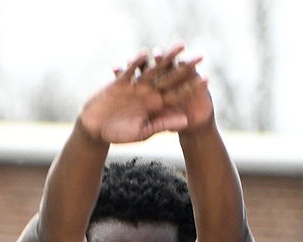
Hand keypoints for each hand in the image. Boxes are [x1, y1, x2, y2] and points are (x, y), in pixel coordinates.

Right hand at [78, 46, 206, 142]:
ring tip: (181, 46)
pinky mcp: (120, 82)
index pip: (178, 95)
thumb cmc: (119, 135)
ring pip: (153, 69)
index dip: (192, 87)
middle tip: (201, 56)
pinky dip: (136, 63)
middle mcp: (148, 93)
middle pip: (170, 77)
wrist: (95, 129)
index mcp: (156, 106)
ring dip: (166, 57)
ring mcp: (135, 86)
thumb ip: (163, 124)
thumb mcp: (143, 132)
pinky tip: (146, 54)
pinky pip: (130, 71)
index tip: (207, 80)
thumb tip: (185, 121)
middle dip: (185, 67)